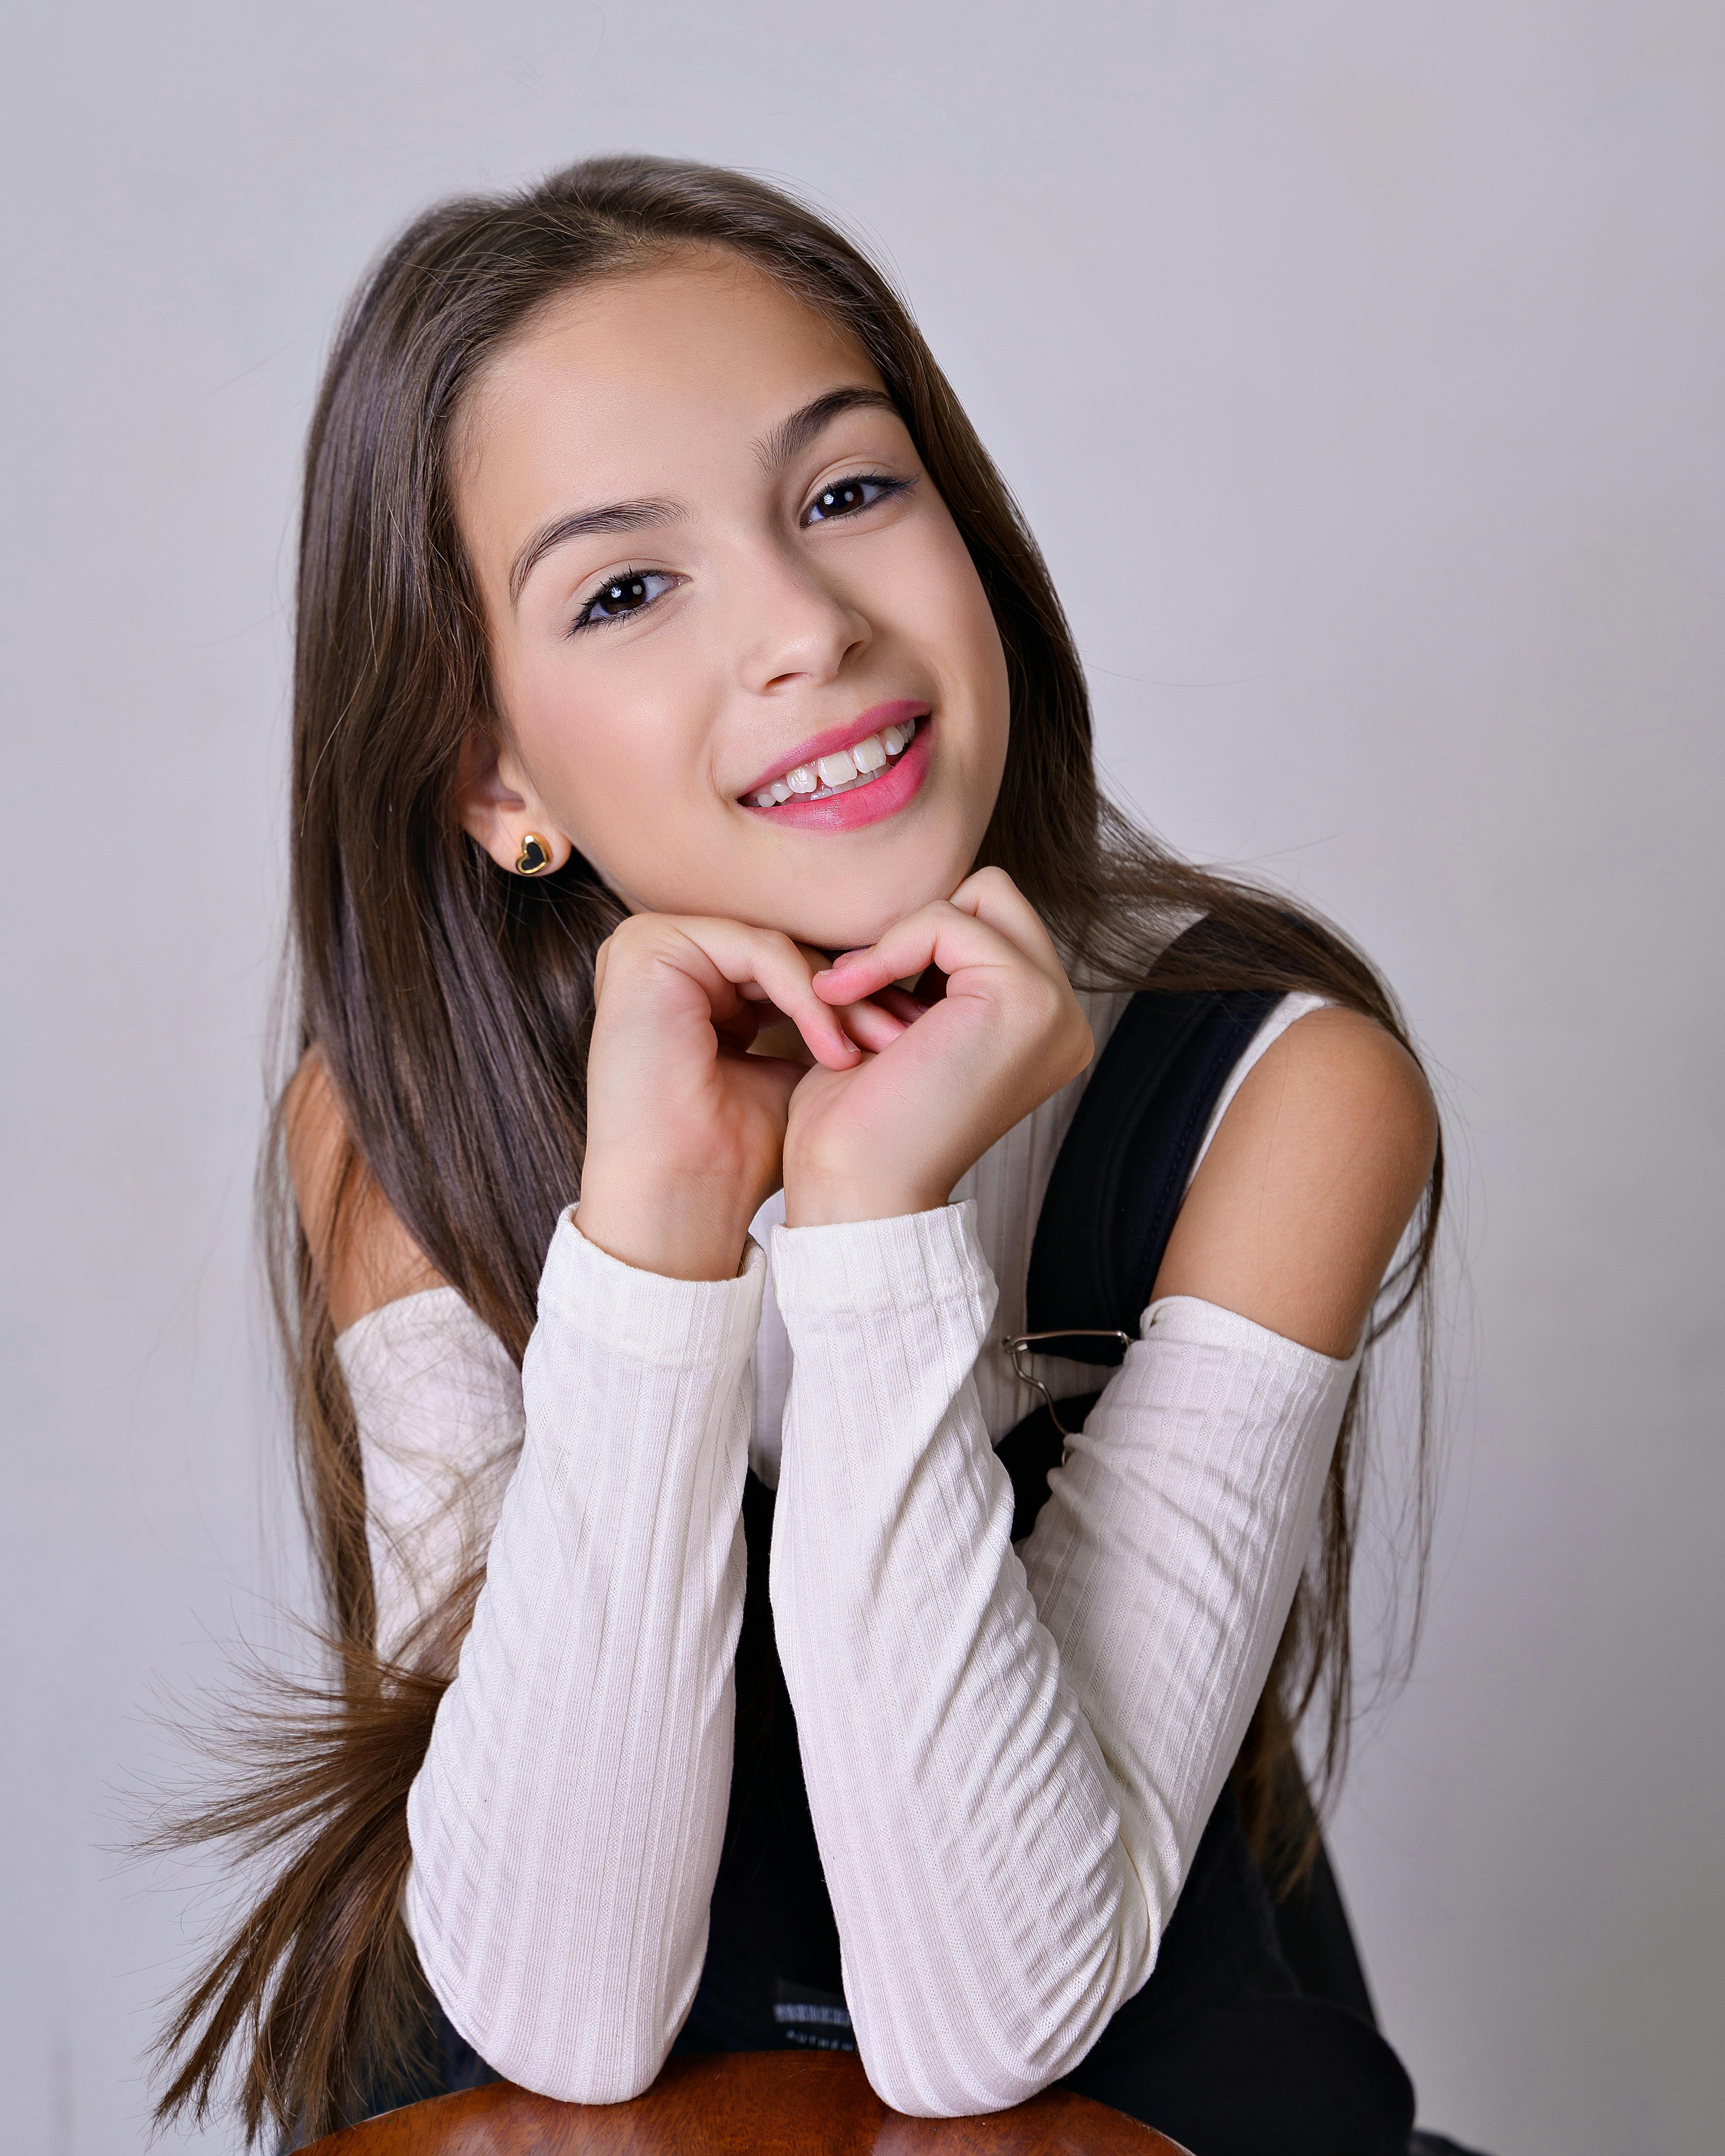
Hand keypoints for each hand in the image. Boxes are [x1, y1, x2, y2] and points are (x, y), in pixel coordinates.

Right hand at [574, 914, 869, 1280]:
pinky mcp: (651, 946)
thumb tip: (880, 1003)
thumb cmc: (727, 1156)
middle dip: (851, 998)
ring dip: (838, 1002)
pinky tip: (836, 1048)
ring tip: (879, 1046)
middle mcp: (660, 953)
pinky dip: (807, 999)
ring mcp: (648, 943)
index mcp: (681, 980)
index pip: (779, 969)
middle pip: (780, 956)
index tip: (903, 1033)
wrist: (680, 1196)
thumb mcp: (786, 1074)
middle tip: (902, 1034)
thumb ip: (814, 1027)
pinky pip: (758, 953)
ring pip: (776, 952)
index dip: (845, 1001)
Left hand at [783, 868, 1093, 1226]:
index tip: (858, 989)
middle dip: (920, 928)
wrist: (856, 1189)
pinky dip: (887, 950)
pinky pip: (946, 921)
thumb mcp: (906, 1026)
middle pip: (994, 897)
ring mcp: (1055, 1009)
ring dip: (900, 939)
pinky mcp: (1026, 999)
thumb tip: (925, 906)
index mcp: (1042, 1028)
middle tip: (858, 985)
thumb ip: (931, 972)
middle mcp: (1064, 1019)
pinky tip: (845, 994)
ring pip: (977, 896)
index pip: (989, 924)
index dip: (917, 941)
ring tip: (849, 995)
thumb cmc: (860, 1123)